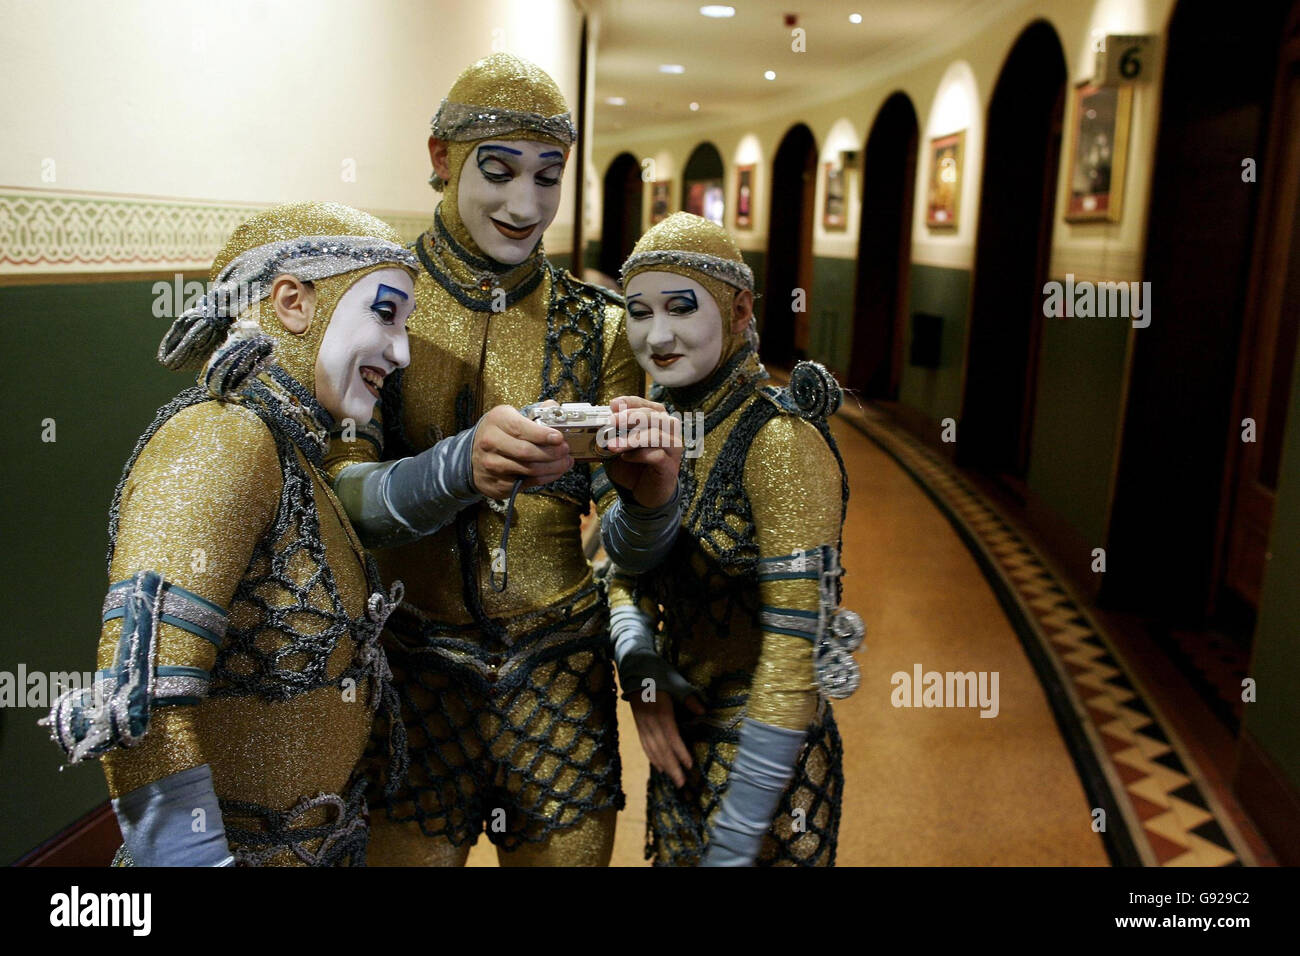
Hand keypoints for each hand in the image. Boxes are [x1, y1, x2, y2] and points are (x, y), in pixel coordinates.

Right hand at [471, 404, 572, 498]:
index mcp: (497, 420)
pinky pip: (526, 483)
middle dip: (552, 453)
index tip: (560, 438)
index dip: (543, 435)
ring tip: (565, 462)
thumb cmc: (499, 433)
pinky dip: (545, 478)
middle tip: (566, 451)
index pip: (521, 428)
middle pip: (527, 452)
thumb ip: (535, 412)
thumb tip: (555, 407)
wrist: (472, 455)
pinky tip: (554, 472)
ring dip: (553, 468)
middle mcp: (490, 442)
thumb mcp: (511, 416)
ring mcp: (492, 464)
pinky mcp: (497, 483)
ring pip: (529, 470)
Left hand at [602, 396, 683, 508]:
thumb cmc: (634, 465)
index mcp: (657, 419)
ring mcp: (673, 447)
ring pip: (656, 435)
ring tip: (613, 446)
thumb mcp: (619, 447)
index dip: (630, 402)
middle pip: (653, 416)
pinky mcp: (671, 465)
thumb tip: (597, 425)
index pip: (645, 404)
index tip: (613, 405)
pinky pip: (657, 456)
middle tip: (611, 422)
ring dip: (632, 439)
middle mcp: (669, 429)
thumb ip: (612, 435)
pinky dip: (639, 455)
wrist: (646, 492)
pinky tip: (625, 458)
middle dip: (630, 417)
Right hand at [621, 649, 704, 787]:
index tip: (689, 766)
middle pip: (661, 748)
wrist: (634, 666)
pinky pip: (645, 744)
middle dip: (672, 766)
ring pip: (652, 749)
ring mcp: (642, 723)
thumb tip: (703, 711)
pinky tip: (658, 766)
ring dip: (663, 765)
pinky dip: (652, 757)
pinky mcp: (638, 723)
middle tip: (682, 783)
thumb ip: (688, 697)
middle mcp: (649, 721)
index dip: (680, 752)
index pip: (671, 736)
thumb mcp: (675, 681)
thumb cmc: (657, 673)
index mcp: (660, 711)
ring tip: (672, 779)